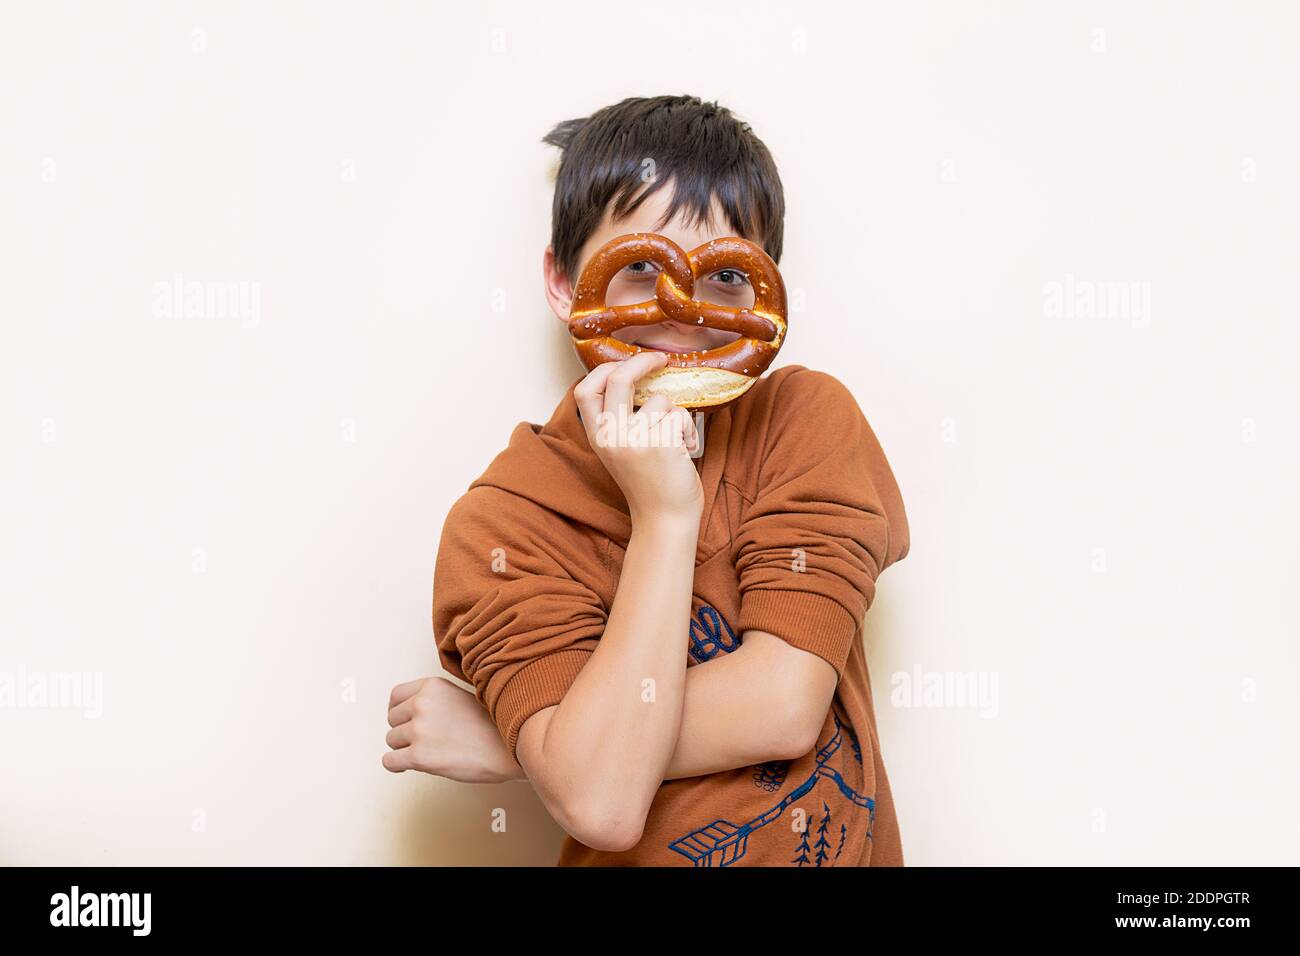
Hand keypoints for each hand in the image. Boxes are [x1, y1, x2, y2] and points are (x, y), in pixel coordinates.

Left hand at [383, 676, 522, 782]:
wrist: (507, 748)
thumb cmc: (489, 727)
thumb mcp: (458, 697)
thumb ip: (432, 700)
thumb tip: (406, 715)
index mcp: (431, 686)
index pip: (395, 696)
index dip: (400, 711)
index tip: (406, 721)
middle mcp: (422, 704)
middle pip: (392, 719)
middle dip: (404, 731)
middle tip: (424, 740)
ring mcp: (419, 730)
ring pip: (391, 740)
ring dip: (404, 748)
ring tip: (428, 751)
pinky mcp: (419, 756)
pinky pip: (389, 761)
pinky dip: (398, 765)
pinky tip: (411, 765)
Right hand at [575, 352, 703, 526]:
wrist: (664, 519)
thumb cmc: (649, 483)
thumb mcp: (620, 449)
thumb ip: (618, 419)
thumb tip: (633, 375)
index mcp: (597, 436)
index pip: (584, 389)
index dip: (604, 369)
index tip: (625, 362)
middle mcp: (611, 436)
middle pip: (618, 379)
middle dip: (642, 361)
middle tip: (660, 358)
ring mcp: (634, 440)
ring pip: (661, 400)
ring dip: (675, 415)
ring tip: (675, 440)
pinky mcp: (661, 443)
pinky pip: (680, 416)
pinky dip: (689, 430)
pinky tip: (685, 449)